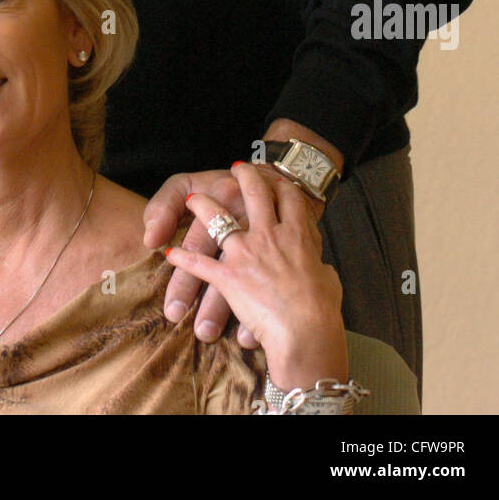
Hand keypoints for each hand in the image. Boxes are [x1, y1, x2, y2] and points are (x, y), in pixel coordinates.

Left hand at [143, 164, 324, 345]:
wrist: (306, 331)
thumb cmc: (323, 309)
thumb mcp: (329, 279)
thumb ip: (318, 267)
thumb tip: (319, 269)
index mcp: (297, 234)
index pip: (289, 196)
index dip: (281, 184)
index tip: (275, 178)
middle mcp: (269, 234)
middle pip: (254, 193)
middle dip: (245, 176)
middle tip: (237, 168)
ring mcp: (246, 252)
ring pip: (218, 217)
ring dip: (203, 206)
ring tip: (193, 199)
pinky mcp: (229, 275)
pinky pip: (199, 263)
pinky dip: (182, 258)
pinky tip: (170, 253)